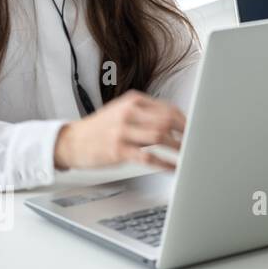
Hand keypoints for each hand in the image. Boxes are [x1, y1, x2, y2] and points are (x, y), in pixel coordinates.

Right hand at [53, 90, 186, 170]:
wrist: (71, 141)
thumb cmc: (100, 128)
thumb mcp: (122, 111)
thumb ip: (147, 113)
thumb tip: (177, 122)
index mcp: (133, 101)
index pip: (168, 108)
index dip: (185, 121)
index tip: (195, 129)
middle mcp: (128, 113)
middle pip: (167, 121)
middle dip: (185, 133)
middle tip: (196, 142)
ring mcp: (122, 131)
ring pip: (160, 137)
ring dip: (178, 147)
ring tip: (188, 154)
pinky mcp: (118, 150)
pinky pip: (147, 158)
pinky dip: (164, 163)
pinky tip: (172, 167)